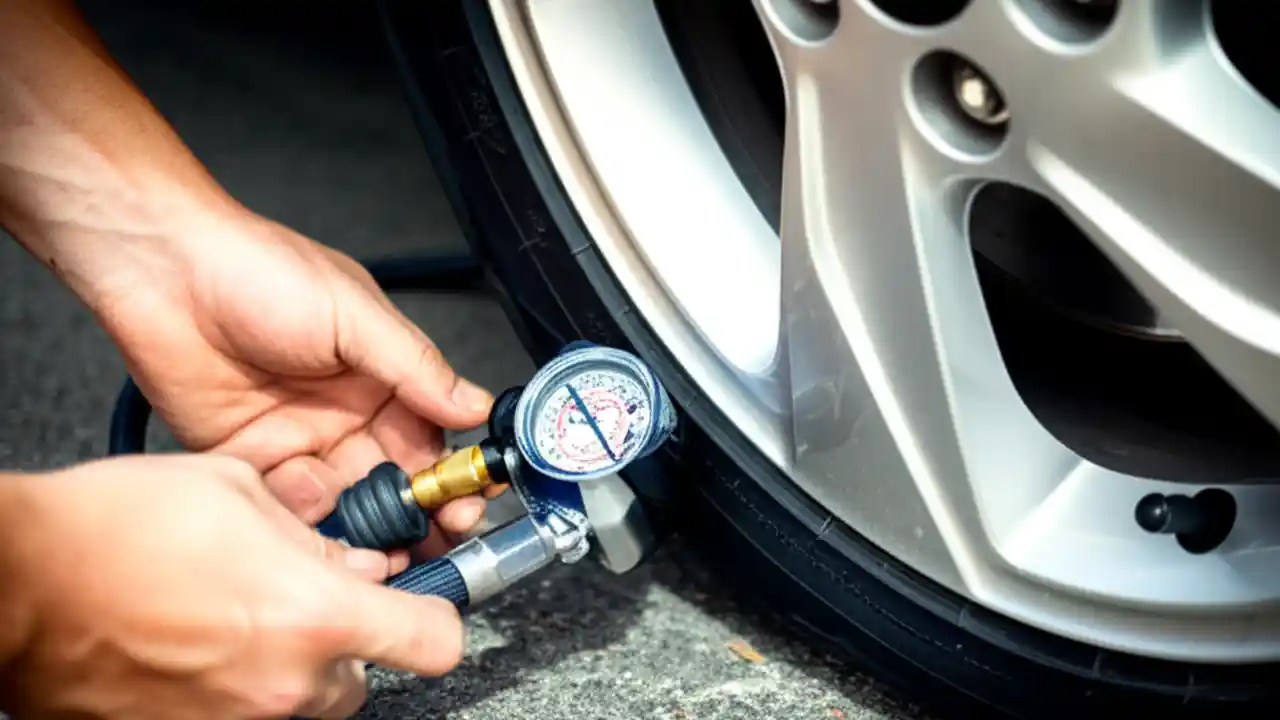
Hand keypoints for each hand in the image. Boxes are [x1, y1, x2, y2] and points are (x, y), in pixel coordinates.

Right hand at [0, 454, 462, 719]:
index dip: (437, 617)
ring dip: (296, 662)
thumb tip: (352, 557)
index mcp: (315, 615)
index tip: (425, 602)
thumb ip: (315, 533)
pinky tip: (203, 638)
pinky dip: (241, 682)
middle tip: (308, 595)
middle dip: (349, 638)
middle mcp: (286, 683)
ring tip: (243, 612)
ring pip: (306, 698)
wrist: (19, 584)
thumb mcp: (240, 492)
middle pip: (367, 676)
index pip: (435, 641)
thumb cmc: (115, 528)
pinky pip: (245, 712)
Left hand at [97, 212, 492, 543]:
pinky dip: (300, 514)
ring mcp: (297, 439)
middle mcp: (344, 413)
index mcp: (381, 376)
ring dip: (363, 526)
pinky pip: (283, 505)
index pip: (431, 438)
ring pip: (344, 502)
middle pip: (394, 481)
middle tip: (435, 537)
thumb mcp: (356, 315)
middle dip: (419, 515)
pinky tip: (307, 497)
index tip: (471, 501)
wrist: (164, 268)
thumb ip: (416, 368)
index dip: (454, 473)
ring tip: (373, 537)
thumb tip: (475, 407)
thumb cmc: (260, 269)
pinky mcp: (247, 458)